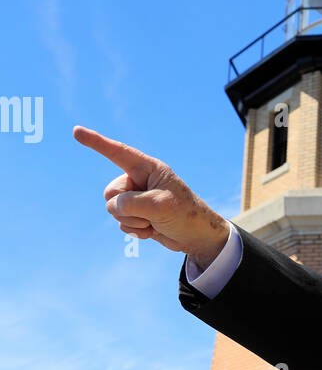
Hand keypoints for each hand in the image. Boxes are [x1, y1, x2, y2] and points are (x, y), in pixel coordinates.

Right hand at [73, 126, 230, 264]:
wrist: (196, 237)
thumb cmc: (184, 214)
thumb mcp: (159, 206)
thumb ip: (131, 203)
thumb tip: (113, 207)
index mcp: (148, 168)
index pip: (117, 152)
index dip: (96, 142)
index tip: (76, 131)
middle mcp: (139, 180)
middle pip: (110, 192)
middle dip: (126, 207)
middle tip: (150, 212)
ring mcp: (136, 199)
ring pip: (113, 210)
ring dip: (133, 221)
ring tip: (154, 221)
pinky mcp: (136, 215)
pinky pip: (121, 223)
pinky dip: (135, 231)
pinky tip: (152, 230)